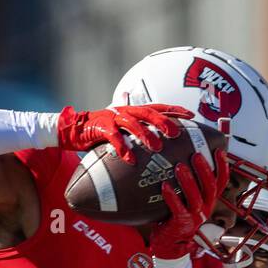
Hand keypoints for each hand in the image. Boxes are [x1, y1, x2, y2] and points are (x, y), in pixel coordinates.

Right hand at [56, 103, 190, 163]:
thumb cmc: (103, 134)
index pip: (159, 107)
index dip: (175, 110)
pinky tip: (130, 160)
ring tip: (156, 147)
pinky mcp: (100, 127)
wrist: (75, 130)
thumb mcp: (124, 132)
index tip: (192, 115)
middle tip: (176, 133)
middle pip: (148, 112)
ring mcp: (113, 117)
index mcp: (134, 110)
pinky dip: (123, 148)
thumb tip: (160, 147)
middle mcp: (125, 110)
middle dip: (163, 121)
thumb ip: (140, 134)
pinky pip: (114, 137)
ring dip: (145, 134)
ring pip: (132, 122)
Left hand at [149, 150, 228, 260]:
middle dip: (204, 170)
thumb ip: (191, 184)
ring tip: (180, 166)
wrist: (170, 242)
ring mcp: (194, 217)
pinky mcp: (181, 223)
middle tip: (196, 155)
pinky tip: (165, 186)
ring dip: (188, 181)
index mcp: (209, 200)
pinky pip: (177, 209)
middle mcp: (205, 208)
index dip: (222, 167)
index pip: (221, 182)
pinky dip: (171, 197)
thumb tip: (182, 155)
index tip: (219, 151)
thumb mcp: (189, 200)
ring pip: (196, 198)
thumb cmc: (177, 215)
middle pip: (210, 188)